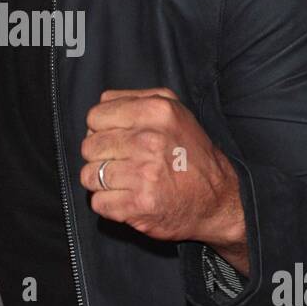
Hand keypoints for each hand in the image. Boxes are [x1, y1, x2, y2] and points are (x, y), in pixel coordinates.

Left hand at [79, 87, 248, 272]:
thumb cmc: (191, 154)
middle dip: (100, 156)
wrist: (218, 200)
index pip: (95, 116)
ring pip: (88, 175)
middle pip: (89, 146)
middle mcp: (149, 140)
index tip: (116, 139)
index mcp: (156, 111)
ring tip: (124, 181)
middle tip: (122, 163)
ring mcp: (143, 174)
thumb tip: (101, 105)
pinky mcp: (138, 205)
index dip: (101, 129)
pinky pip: (98, 202)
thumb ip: (136, 100)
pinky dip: (108, 204)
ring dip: (102, 182)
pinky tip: (127, 199)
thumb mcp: (175, 111)